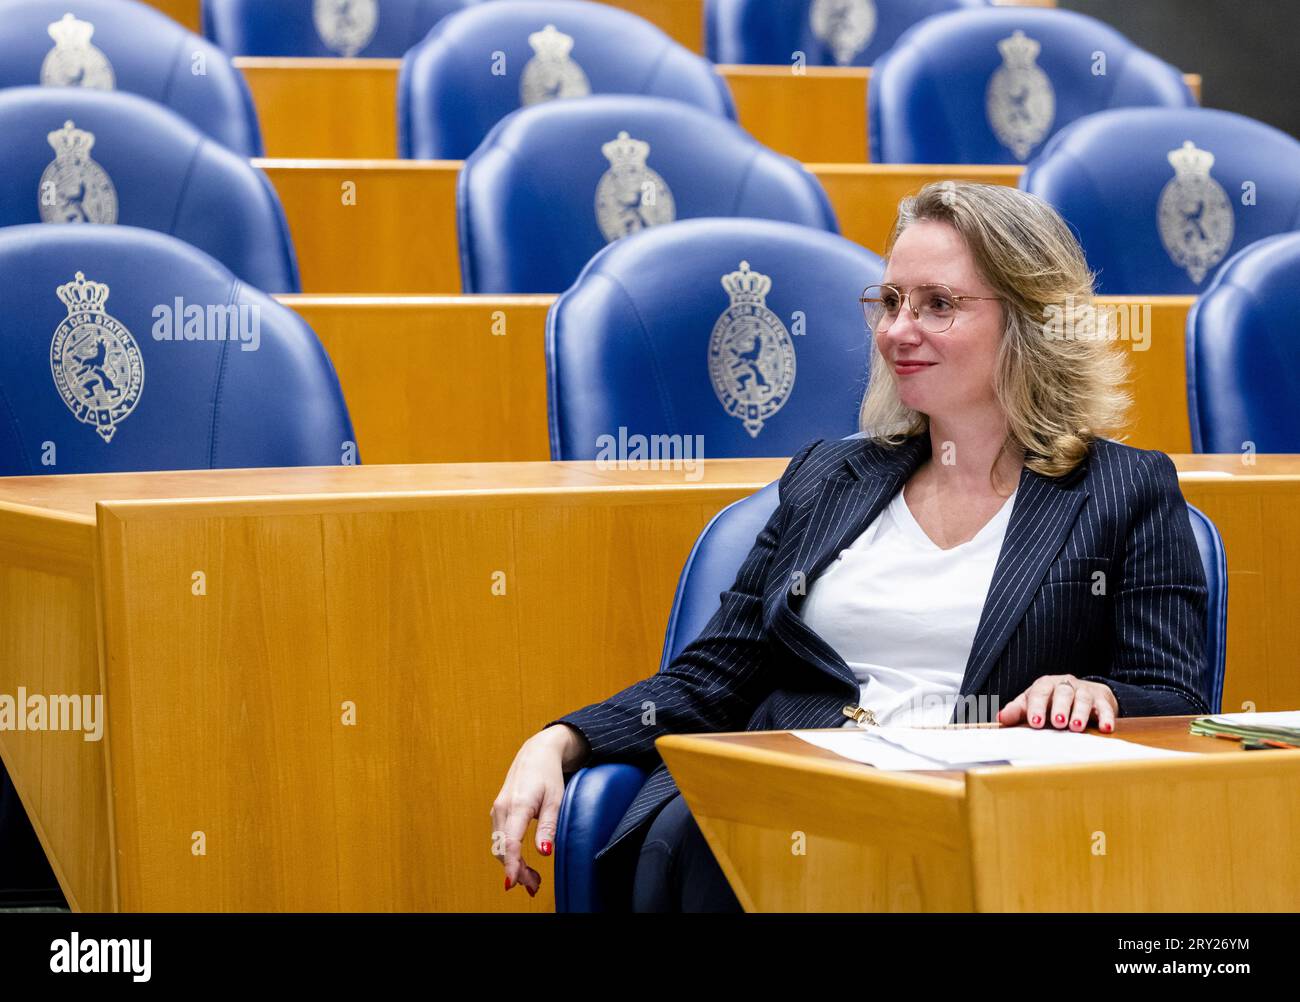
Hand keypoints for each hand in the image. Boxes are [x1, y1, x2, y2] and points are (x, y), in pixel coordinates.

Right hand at [490, 724, 588, 896]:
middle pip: (502, 848)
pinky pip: (499, 837)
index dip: (511, 864)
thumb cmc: (548, 773)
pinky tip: (521, 861)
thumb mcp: (556, 800)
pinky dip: (509, 852)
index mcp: (517, 804)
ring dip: (512, 863)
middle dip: (516, 870)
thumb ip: (548, 827)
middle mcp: (502, 808)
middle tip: (534, 885)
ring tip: (532, 879)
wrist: (537, 752)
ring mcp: (497, 809)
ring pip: (499, 845)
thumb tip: (544, 852)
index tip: (513, 882)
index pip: (509, 841)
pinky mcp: (498, 811)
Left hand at [997, 674, 1117, 732]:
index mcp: (1045, 685)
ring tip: (1076, 727)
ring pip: (1083, 698)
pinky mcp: (1102, 700)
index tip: (1035, 722)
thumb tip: (1000, 718)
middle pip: (1063, 693)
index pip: (1039, 692)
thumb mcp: (1033, 703)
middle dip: (1060, 708)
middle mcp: (1065, 685)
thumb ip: (1017, 711)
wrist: (1082, 692)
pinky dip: (1107, 717)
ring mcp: (1084, 692)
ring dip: (1080, 713)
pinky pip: (1105, 707)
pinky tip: (1106, 728)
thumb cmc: (1052, 701)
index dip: (1037, 706)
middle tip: (1058, 723)